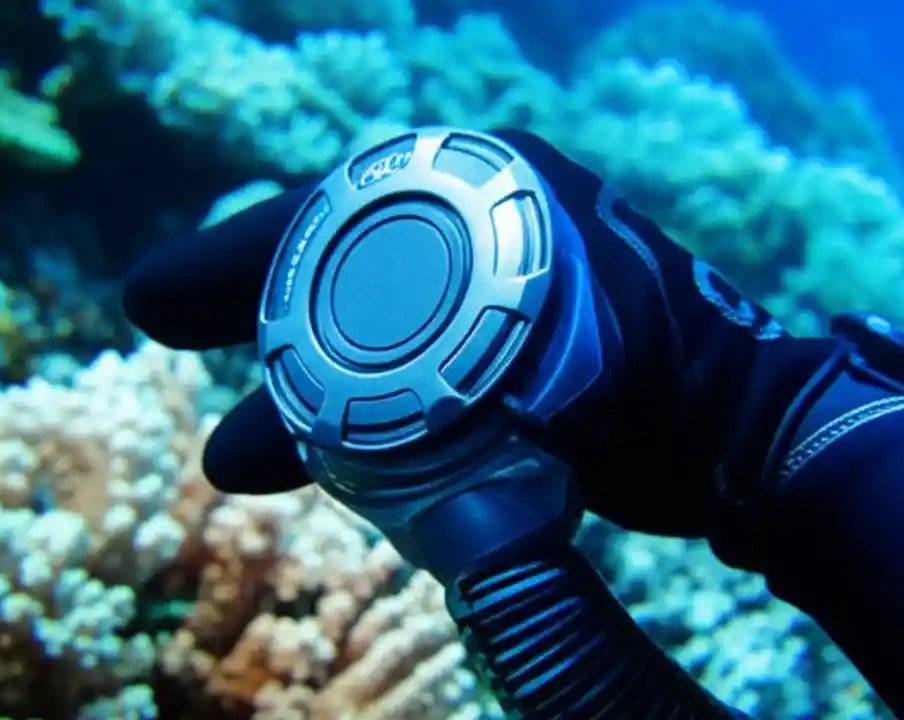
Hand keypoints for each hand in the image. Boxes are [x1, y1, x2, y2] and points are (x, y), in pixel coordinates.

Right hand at [123, 129, 838, 540]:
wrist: (747, 435)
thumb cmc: (666, 376)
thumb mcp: (549, 347)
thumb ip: (448, 360)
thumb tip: (340, 414)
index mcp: (492, 189)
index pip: (335, 212)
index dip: (235, 254)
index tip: (155, 300)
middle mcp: (483, 229)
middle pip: (335, 265)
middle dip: (249, 312)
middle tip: (160, 331)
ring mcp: (493, 296)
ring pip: (363, 332)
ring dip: (298, 393)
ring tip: (234, 461)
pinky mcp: (508, 362)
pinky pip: (402, 380)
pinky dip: (354, 419)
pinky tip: (313, 457)